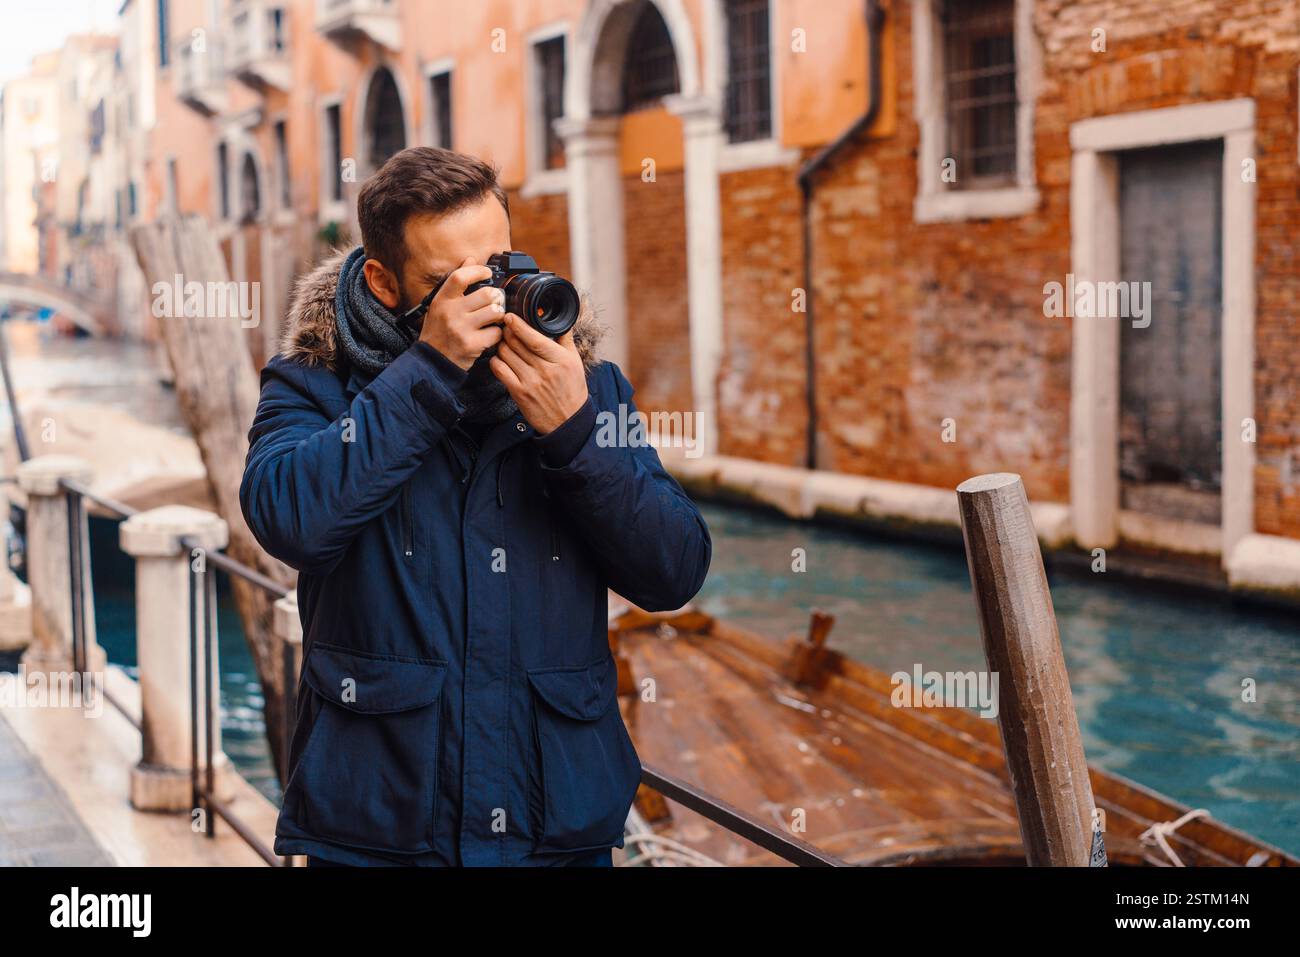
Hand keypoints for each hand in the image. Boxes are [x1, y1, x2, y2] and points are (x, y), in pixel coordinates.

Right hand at [419, 257, 505, 369]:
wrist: (432, 361)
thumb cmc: (438, 331)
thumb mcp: (441, 304)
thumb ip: (456, 283)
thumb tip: (470, 259)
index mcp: (442, 300)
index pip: (461, 277)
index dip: (478, 270)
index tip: (487, 272)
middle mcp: (451, 312)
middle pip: (486, 294)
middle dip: (496, 297)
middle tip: (494, 302)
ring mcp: (461, 329)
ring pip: (495, 312)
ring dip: (498, 314)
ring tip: (493, 318)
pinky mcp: (472, 344)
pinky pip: (496, 332)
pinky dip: (497, 333)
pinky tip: (489, 334)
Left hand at [489, 314, 587, 433]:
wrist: (568, 420)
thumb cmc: (572, 389)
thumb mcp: (575, 362)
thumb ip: (565, 339)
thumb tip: (560, 320)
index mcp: (560, 359)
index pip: (534, 338)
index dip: (518, 325)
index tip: (510, 317)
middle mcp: (545, 370)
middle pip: (517, 343)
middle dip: (508, 332)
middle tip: (506, 328)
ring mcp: (530, 382)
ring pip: (506, 354)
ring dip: (502, 345)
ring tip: (504, 343)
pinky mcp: (519, 393)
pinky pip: (500, 370)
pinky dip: (496, 361)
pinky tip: (500, 359)